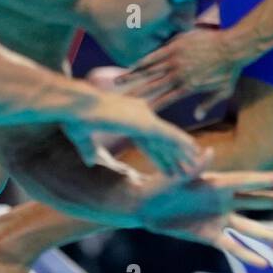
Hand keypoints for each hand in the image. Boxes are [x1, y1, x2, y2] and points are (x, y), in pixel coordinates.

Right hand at [68, 93, 202, 175]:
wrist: (76, 104)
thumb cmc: (75, 117)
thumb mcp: (83, 137)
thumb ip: (90, 149)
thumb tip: (90, 162)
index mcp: (129, 118)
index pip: (148, 142)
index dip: (159, 156)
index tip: (168, 167)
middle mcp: (141, 114)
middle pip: (162, 141)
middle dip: (174, 157)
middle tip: (188, 168)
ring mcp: (145, 117)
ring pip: (169, 137)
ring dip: (182, 151)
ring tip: (197, 163)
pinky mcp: (145, 121)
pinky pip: (169, 134)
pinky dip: (182, 142)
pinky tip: (194, 150)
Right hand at [119, 24, 253, 119]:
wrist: (233, 47)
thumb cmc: (230, 70)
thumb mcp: (223, 92)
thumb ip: (208, 104)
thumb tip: (198, 116)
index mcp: (187, 88)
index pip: (164, 100)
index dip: (150, 107)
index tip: (138, 114)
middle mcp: (178, 76)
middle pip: (151, 87)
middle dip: (134, 94)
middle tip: (119, 101)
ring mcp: (175, 60)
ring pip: (149, 71)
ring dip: (132, 77)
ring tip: (117, 83)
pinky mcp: (175, 46)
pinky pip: (155, 55)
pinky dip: (142, 61)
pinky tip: (131, 65)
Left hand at [141, 171, 272, 264]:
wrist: (145, 207)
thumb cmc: (160, 186)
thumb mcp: (177, 177)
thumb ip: (194, 167)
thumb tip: (207, 152)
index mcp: (219, 183)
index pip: (248, 181)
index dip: (266, 179)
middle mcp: (224, 201)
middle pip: (258, 202)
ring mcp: (219, 219)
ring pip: (251, 227)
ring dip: (269, 233)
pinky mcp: (210, 235)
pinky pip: (233, 246)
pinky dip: (248, 255)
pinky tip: (264, 263)